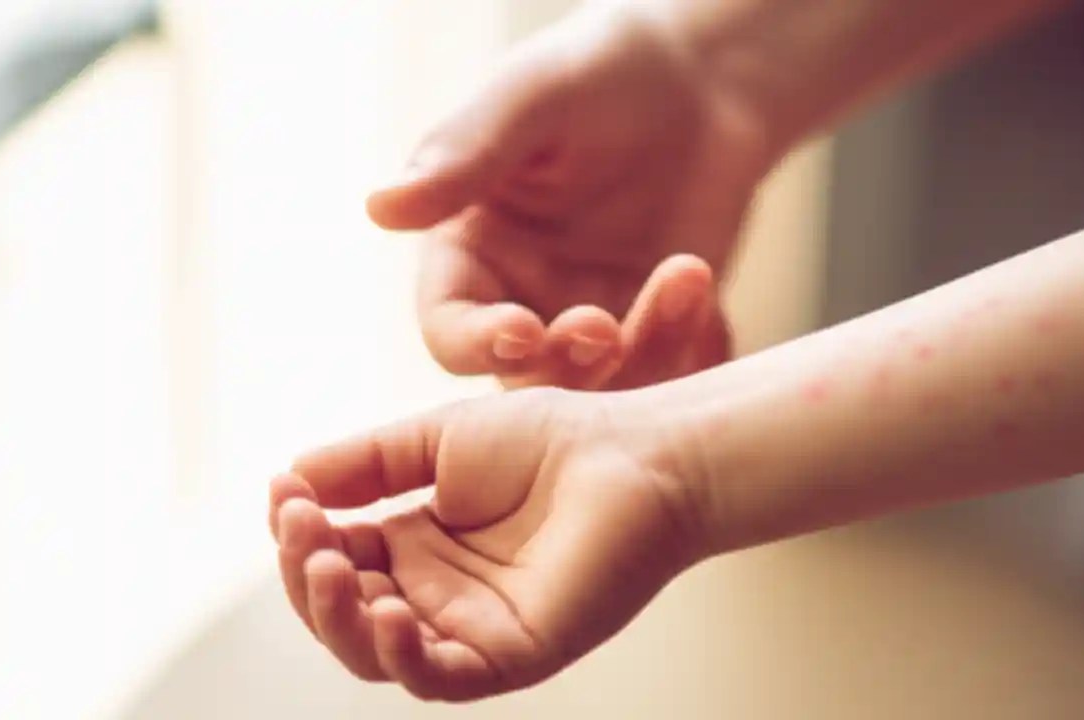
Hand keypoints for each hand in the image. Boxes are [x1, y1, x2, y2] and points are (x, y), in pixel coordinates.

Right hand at [269, 388, 704, 700]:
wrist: (635, 453)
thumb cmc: (551, 440)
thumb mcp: (435, 440)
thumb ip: (364, 465)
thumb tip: (285, 480)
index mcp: (419, 545)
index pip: (336, 559)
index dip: (301, 535)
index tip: (285, 494)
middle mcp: (439, 594)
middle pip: (344, 613)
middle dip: (307, 575)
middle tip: (302, 530)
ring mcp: (474, 628)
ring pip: (377, 654)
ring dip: (336, 616)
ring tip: (324, 565)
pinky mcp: (513, 653)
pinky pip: (441, 677)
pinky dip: (401, 654)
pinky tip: (385, 607)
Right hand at [369, 4, 775, 388]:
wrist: (704, 81)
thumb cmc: (601, 70)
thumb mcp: (531, 101)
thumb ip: (464, 156)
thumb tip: (378, 207)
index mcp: (470, 250)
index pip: (449, 326)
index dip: (476, 344)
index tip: (521, 332)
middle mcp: (523, 297)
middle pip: (522, 377)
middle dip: (561, 365)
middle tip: (603, 330)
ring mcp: (593, 318)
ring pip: (599, 386)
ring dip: (637, 354)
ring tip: (681, 281)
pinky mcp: (656, 328)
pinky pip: (666, 369)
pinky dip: (687, 343)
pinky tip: (701, 285)